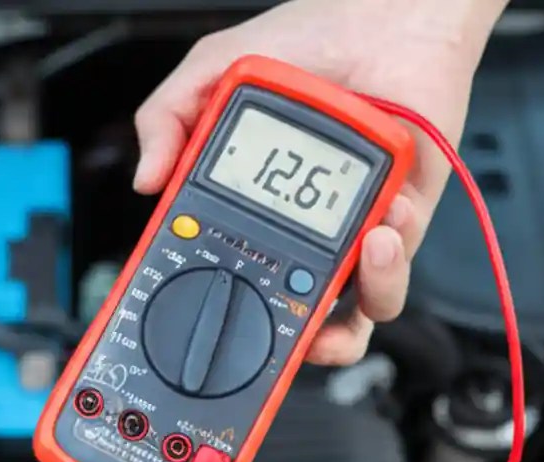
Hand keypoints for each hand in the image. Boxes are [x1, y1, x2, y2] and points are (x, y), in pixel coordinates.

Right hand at [132, 0, 503, 364]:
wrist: (386, 19)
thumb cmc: (309, 41)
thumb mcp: (210, 72)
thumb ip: (165, 118)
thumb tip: (145, 179)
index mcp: (241, 204)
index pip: (210, 269)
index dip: (191, 303)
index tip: (175, 315)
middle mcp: (289, 231)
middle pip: (271, 318)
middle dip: (264, 347)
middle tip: (258, 336)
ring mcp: (343, 237)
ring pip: (337, 320)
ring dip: (333, 321)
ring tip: (340, 262)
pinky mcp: (398, 230)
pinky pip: (388, 282)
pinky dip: (384, 270)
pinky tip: (381, 225)